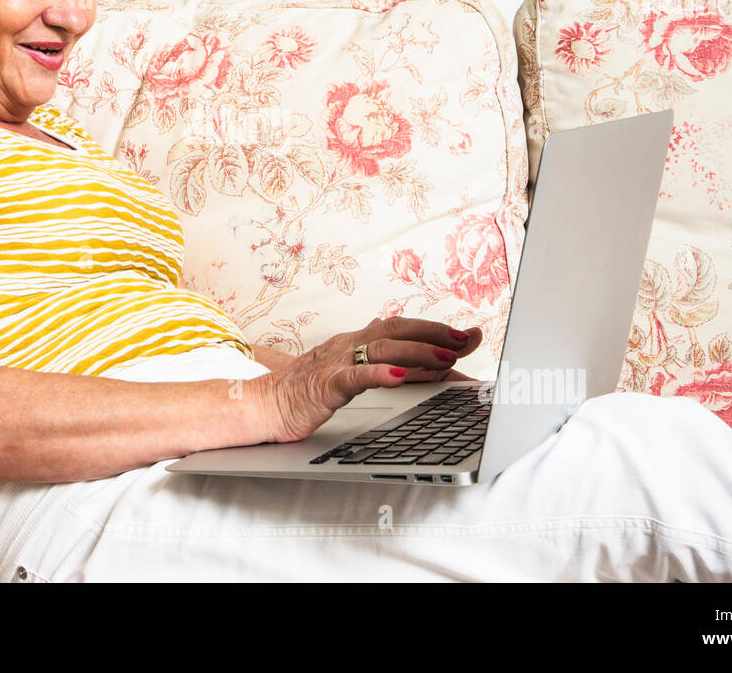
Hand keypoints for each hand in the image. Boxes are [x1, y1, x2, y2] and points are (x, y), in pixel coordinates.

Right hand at [250, 317, 482, 443]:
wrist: (262, 405)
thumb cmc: (304, 392)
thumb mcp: (347, 373)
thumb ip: (377, 362)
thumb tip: (409, 353)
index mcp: (355, 342)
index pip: (401, 328)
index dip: (435, 329)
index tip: (469, 335)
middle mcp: (348, 345)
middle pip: (397, 330)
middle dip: (435, 334)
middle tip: (468, 340)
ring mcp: (336, 362)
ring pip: (382, 350)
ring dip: (418, 353)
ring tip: (447, 358)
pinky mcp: (324, 384)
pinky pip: (354, 376)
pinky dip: (379, 374)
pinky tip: (400, 377)